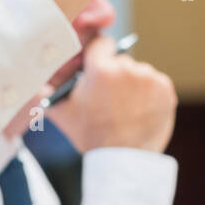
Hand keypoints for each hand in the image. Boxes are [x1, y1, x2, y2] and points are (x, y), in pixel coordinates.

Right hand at [45, 35, 176, 152]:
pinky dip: (149, 94)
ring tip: (125, 108)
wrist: (122, 160)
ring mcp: (149, 79)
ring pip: (138, 72)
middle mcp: (127, 68)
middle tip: (109, 98)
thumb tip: (39, 77)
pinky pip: (155, 84)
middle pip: (120, 60)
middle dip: (115, 74)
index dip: (97, 57)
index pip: (101, 43)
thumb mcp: (62, 112)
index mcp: (101, 70)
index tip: (97, 70)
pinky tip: (139, 110)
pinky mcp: (166, 90)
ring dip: (133, 84)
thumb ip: (50, 90)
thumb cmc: (90, 136)